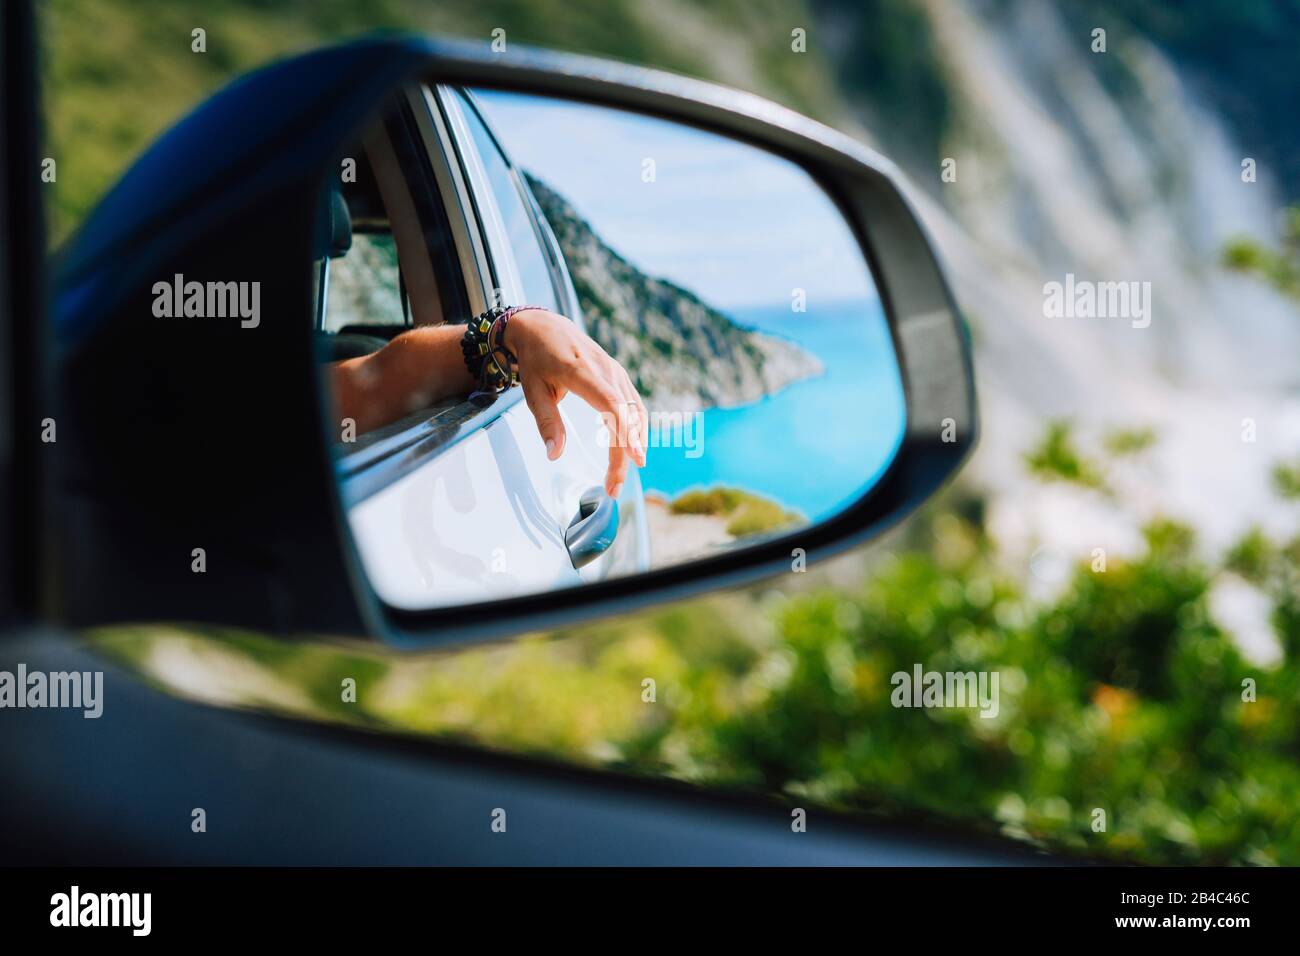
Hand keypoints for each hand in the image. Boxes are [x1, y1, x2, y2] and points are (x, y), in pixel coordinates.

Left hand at [505, 308, 647, 497]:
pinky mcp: (618, 376)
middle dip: (624, 455)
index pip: (611, 405)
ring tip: (619, 476)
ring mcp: (615, 371)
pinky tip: (629, 450)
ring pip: (635, 413)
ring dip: (632, 446)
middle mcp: (605, 370)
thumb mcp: (532, 391)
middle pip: (626, 416)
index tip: (632, 460)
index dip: (625, 433)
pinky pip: (634, 406)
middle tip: (613, 487)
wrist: (543, 326)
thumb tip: (554, 455)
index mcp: (581, 372)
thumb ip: (547, 422)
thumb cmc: (536, 360)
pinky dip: (635, 430)